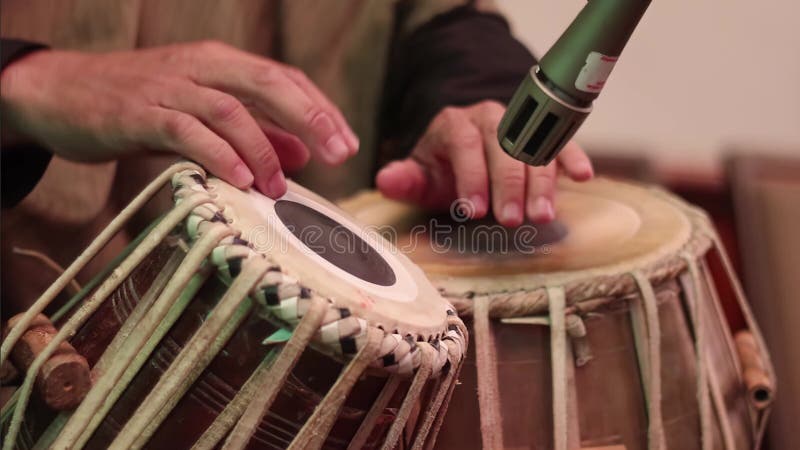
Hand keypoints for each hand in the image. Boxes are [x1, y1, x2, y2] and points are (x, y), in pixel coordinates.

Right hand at [0, 41, 358, 197]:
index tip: (348, 144)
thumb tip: (302, 154)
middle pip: (268, 83)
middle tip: (338, 156)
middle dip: (310, 118)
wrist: (63, 91)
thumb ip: (255, 131)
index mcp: (221, 62)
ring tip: (280, 186)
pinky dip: (217, 154)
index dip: (321, 109)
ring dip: (262, 148)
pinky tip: (240, 178)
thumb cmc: (141, 104)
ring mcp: (169, 87)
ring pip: (229, 108)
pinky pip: (186, 130)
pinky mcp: (139, 112)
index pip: (284, 78)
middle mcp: (201, 66)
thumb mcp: (204, 114)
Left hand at [375, 101, 592, 225]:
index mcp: (456, 124)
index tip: (472, 210)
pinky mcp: (544, 136)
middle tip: (512, 220)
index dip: (471, 178)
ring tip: (543, 215)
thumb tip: (385, 180)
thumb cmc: (443, 167)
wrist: (466, 144)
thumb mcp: (420, 174)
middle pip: (504, 147)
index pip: (466, 146)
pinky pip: (561, 143)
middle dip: (508, 185)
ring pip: (534, 148)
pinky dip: (572, 157)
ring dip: (541, 182)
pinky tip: (584, 175)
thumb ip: (404, 179)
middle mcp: (491, 118)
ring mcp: (521, 125)